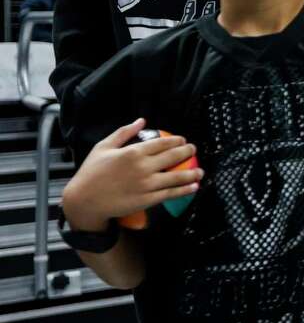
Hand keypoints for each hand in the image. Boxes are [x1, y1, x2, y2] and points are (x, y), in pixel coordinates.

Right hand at [61, 119, 202, 231]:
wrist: (83, 201)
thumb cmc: (91, 173)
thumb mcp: (103, 147)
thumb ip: (124, 132)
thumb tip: (141, 120)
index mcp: (133, 152)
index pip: (162, 143)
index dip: (176, 141)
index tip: (183, 140)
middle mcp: (143, 167)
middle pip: (173, 157)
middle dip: (187, 152)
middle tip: (194, 150)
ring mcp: (146, 185)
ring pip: (176, 177)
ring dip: (192, 173)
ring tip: (201, 171)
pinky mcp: (147, 200)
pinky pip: (170, 193)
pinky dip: (184, 190)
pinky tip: (194, 187)